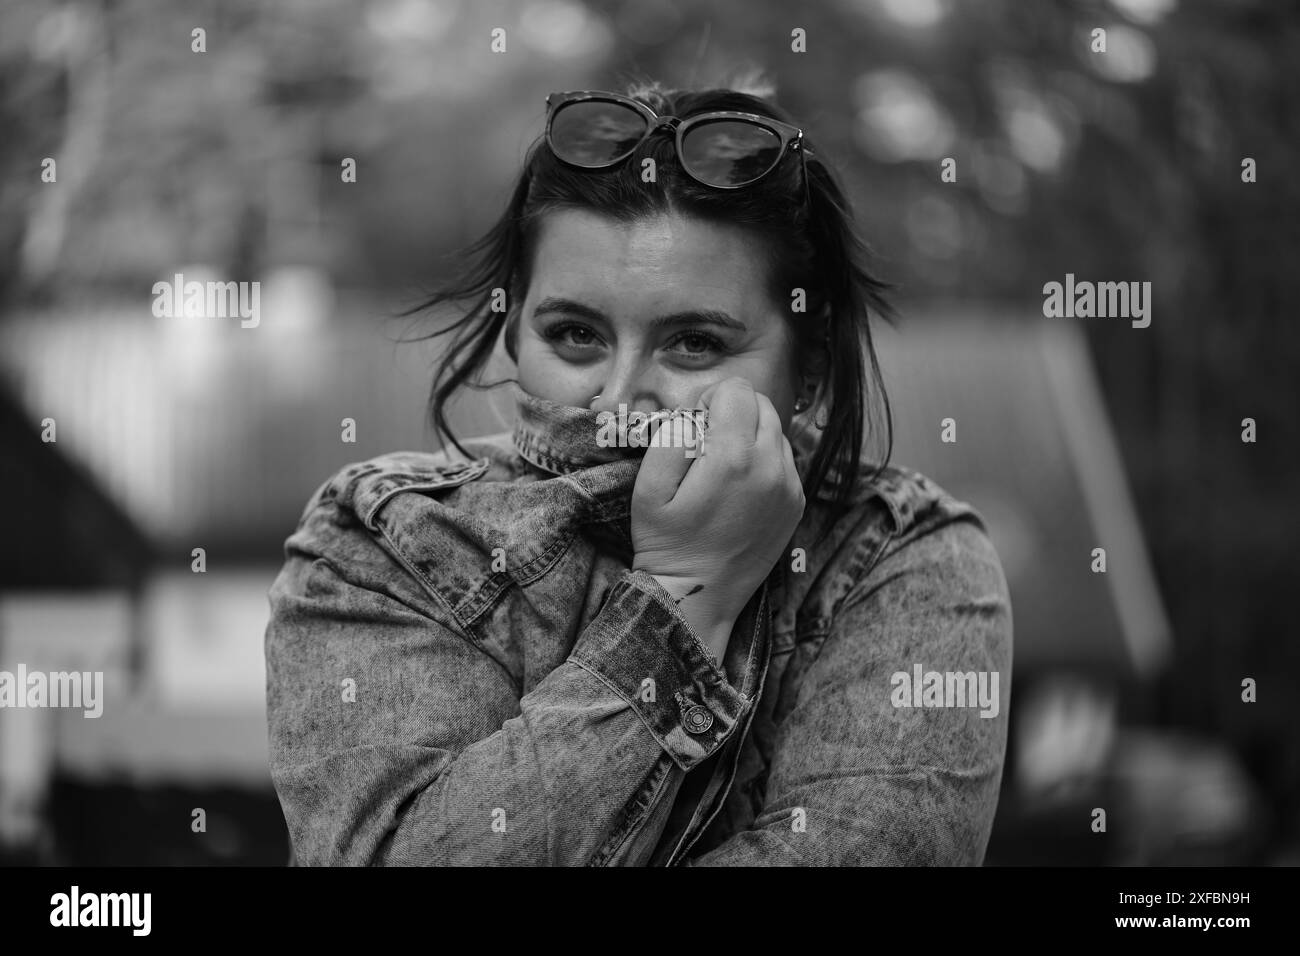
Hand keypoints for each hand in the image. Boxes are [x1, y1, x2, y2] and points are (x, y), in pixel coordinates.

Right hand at [631, 377, 805, 656]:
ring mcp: (789, 486)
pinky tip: (740, 489)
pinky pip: (785, 461)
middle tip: (707, 445)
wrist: (699, 596)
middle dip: (732, 413)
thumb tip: (696, 413)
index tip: (695, 425)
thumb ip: (672, 435)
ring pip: (776, 431)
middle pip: (762, 404)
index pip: (735, 390)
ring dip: (751, 436)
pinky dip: (764, 462)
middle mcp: (771, 466)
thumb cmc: (667, 542)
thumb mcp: (649, 488)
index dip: (709, 399)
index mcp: (734, 457)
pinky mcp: (796, 503)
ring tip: (723, 469)